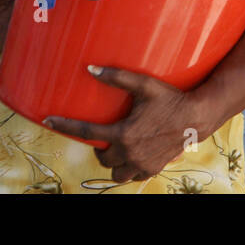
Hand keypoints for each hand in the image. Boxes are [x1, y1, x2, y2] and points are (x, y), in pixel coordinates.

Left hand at [44, 67, 205, 182]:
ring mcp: (142, 164)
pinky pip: (133, 176)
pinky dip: (129, 168)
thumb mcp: (143, 84)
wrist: (196, 118)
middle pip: (101, 157)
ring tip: (117, 148)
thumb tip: (90, 68)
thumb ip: (116, 77)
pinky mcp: (153, 169)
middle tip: (104, 135)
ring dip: (112, 162)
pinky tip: (132, 155)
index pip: (87, 133)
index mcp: (124, 133)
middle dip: (99, 148)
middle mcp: (131, 152)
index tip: (48, 121)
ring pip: (116, 173)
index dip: (65, 126)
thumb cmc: (170, 98)